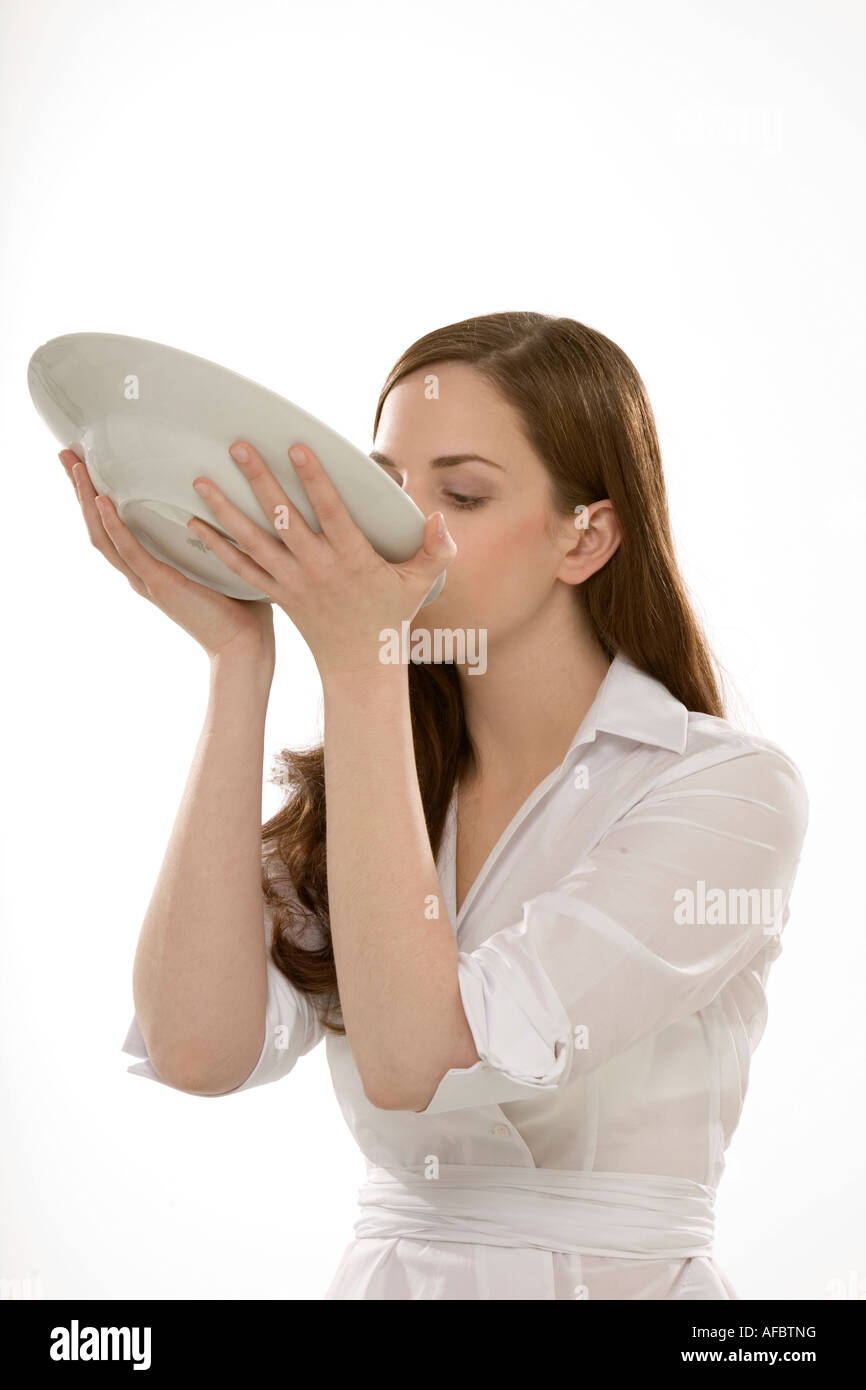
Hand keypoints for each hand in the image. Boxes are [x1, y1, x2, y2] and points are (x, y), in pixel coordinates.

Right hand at [58, 449, 274, 668]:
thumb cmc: (242, 607)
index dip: (96, 498)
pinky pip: (128, 551)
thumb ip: (216, 533)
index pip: (113, 528)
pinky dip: (113, 526)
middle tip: (66, 454)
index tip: (84, 466)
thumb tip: (229, 497)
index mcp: (151, 569)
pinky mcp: (159, 584)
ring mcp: (146, 581)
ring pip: (103, 537)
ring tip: (75, 468)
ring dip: (87, 501)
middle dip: (80, 490)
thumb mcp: (222, 559)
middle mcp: (140, 574)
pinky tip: (102, 502)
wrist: (245, 645)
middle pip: (97, 527)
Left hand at [184, 440, 456, 677]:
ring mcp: (292, 582)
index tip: (296, 447)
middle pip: (283, 518)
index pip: (330, 512)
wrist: (359, 663)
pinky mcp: (277, 593)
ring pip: (253, 540)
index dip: (313, 478)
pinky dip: (218, 546)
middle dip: (259, 480)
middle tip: (237, 447)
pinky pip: (241, 568)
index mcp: (352, 558)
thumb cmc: (390, 615)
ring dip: (225, 509)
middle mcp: (317, 568)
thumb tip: (439, 519)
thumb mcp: (421, 582)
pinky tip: (195, 523)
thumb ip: (436, 549)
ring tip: (201, 479)